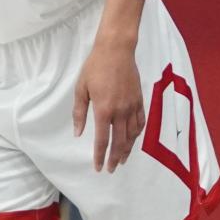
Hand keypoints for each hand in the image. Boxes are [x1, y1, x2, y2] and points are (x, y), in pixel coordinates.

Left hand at [73, 37, 143, 172]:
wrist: (116, 50)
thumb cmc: (95, 67)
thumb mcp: (81, 89)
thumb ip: (79, 113)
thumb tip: (78, 133)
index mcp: (103, 110)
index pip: (103, 140)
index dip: (100, 156)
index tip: (99, 167)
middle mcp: (120, 111)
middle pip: (119, 142)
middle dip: (115, 158)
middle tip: (112, 168)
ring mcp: (132, 106)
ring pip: (132, 135)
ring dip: (127, 149)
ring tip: (122, 159)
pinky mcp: (139, 100)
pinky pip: (141, 122)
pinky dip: (137, 134)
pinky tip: (133, 139)